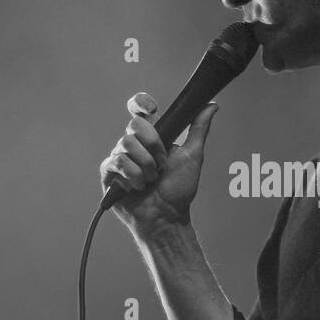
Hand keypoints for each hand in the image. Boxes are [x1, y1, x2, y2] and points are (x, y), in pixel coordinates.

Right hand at [98, 93, 218, 233]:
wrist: (167, 217)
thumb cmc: (179, 190)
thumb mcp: (192, 155)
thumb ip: (199, 128)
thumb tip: (211, 105)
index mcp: (151, 137)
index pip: (140, 109)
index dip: (141, 103)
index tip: (152, 108)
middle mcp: (134, 144)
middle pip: (134, 124)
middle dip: (153, 144)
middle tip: (162, 163)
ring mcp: (120, 158)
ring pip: (126, 144)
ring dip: (146, 165)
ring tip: (152, 180)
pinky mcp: (108, 173)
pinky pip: (117, 162)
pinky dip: (133, 176)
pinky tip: (138, 187)